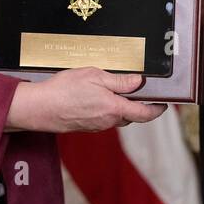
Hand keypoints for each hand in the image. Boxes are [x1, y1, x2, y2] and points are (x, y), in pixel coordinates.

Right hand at [4, 68, 166, 132]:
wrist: (39, 108)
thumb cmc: (64, 90)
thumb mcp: (94, 76)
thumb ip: (119, 81)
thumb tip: (138, 82)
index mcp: (114, 108)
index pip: (145, 113)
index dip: (157, 109)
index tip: (164, 103)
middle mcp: (108, 121)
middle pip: (132, 115)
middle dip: (137, 104)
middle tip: (138, 89)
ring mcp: (97, 126)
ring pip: (117, 116)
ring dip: (121, 106)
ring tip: (114, 89)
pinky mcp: (87, 127)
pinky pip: (104, 118)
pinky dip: (107, 108)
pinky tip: (97, 97)